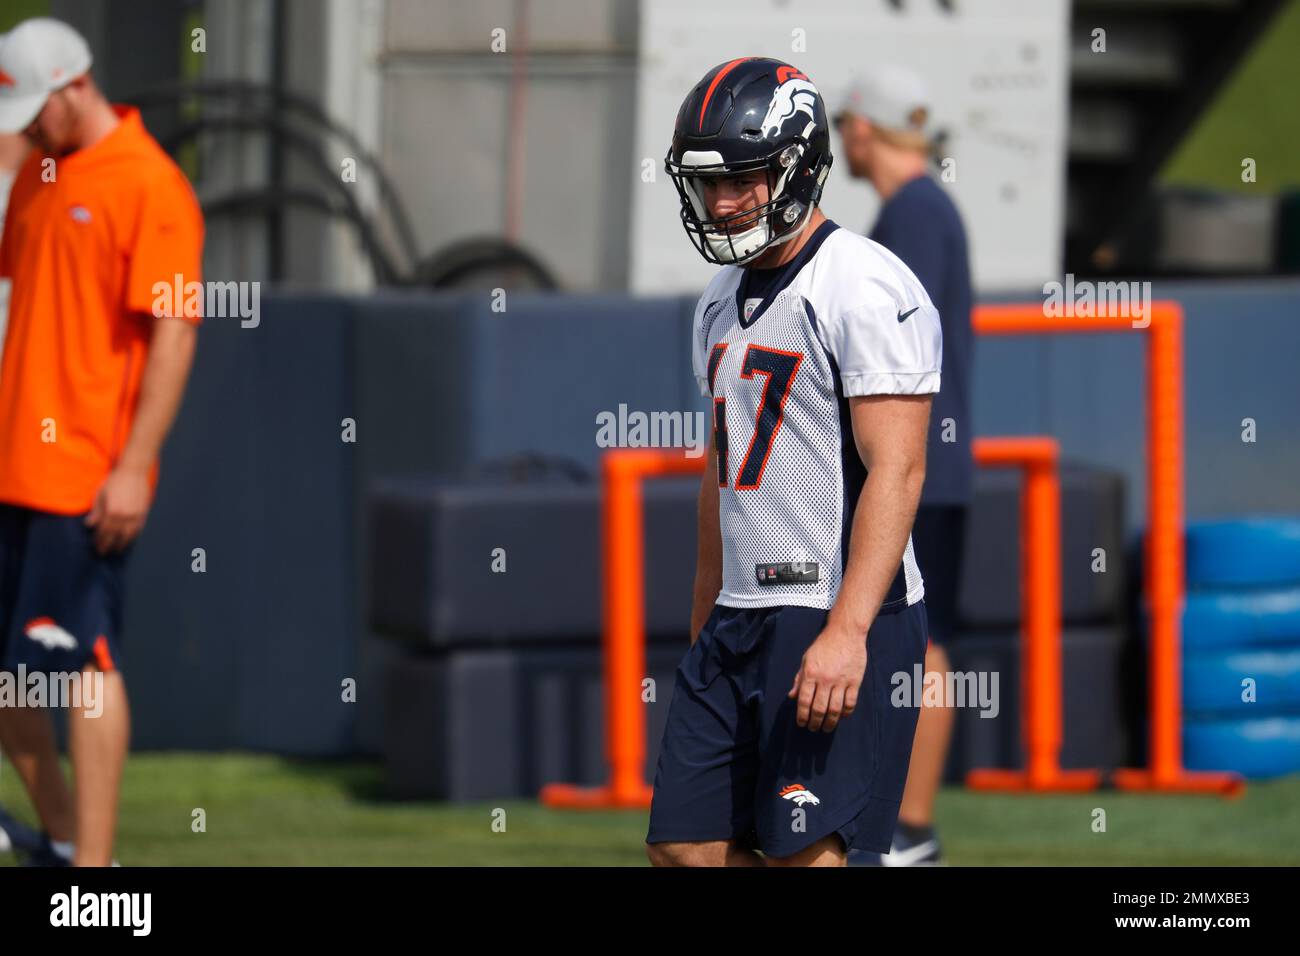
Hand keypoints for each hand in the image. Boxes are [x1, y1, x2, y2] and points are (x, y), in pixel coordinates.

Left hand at [85, 466, 151, 553]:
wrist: (134, 472)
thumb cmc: (115, 481)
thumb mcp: (100, 494)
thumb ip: (96, 511)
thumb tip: (90, 525)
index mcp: (112, 511)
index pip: (104, 531)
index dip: (99, 540)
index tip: (95, 546)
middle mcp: (124, 516)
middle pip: (115, 536)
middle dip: (108, 545)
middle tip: (103, 553)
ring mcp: (135, 516)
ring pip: (128, 535)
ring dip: (121, 544)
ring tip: (117, 550)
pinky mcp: (143, 513)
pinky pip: (138, 529)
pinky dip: (132, 536)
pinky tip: (128, 540)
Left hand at [787, 618, 868, 732]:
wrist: (845, 633)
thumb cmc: (823, 646)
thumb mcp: (806, 659)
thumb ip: (799, 679)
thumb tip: (792, 696)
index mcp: (811, 673)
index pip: (804, 701)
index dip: (802, 716)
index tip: (801, 723)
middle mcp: (825, 679)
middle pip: (819, 709)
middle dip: (815, 722)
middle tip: (813, 728)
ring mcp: (841, 681)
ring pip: (835, 709)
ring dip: (830, 722)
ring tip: (826, 728)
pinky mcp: (855, 681)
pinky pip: (850, 703)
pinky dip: (846, 713)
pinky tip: (842, 716)